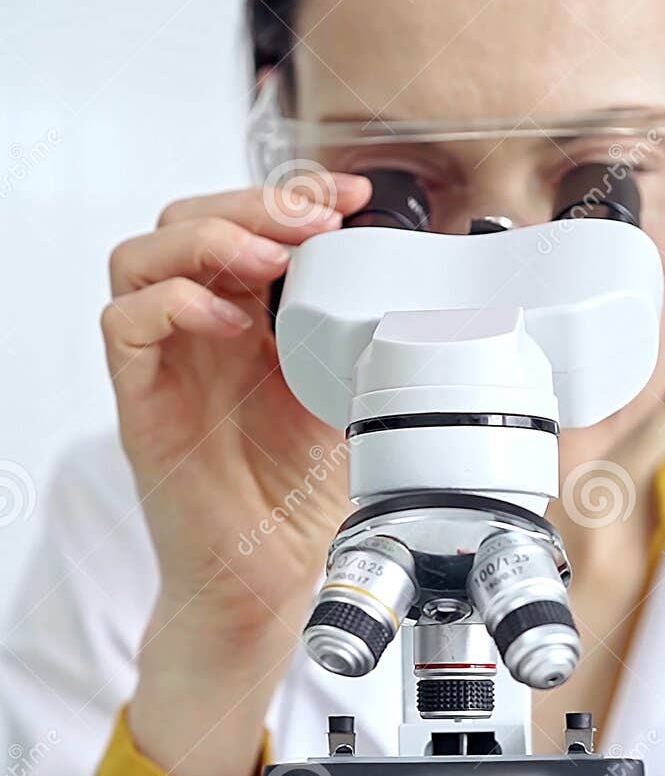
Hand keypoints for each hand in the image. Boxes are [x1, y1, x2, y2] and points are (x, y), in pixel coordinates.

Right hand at [99, 177, 369, 775]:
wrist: (270, 581)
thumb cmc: (302, 499)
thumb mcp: (354, 401)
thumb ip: (367, 344)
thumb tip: (429, 295)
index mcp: (249, 320)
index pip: (248, 223)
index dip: (293, 194)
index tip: (354, 196)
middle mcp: (200, 331)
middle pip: (187, 220)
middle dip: (253, 202)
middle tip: (314, 220)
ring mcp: (166, 363)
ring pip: (142, 256)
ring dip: (207, 240)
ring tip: (269, 260)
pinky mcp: (140, 403)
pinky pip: (125, 325)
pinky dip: (173, 305)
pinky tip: (228, 326)